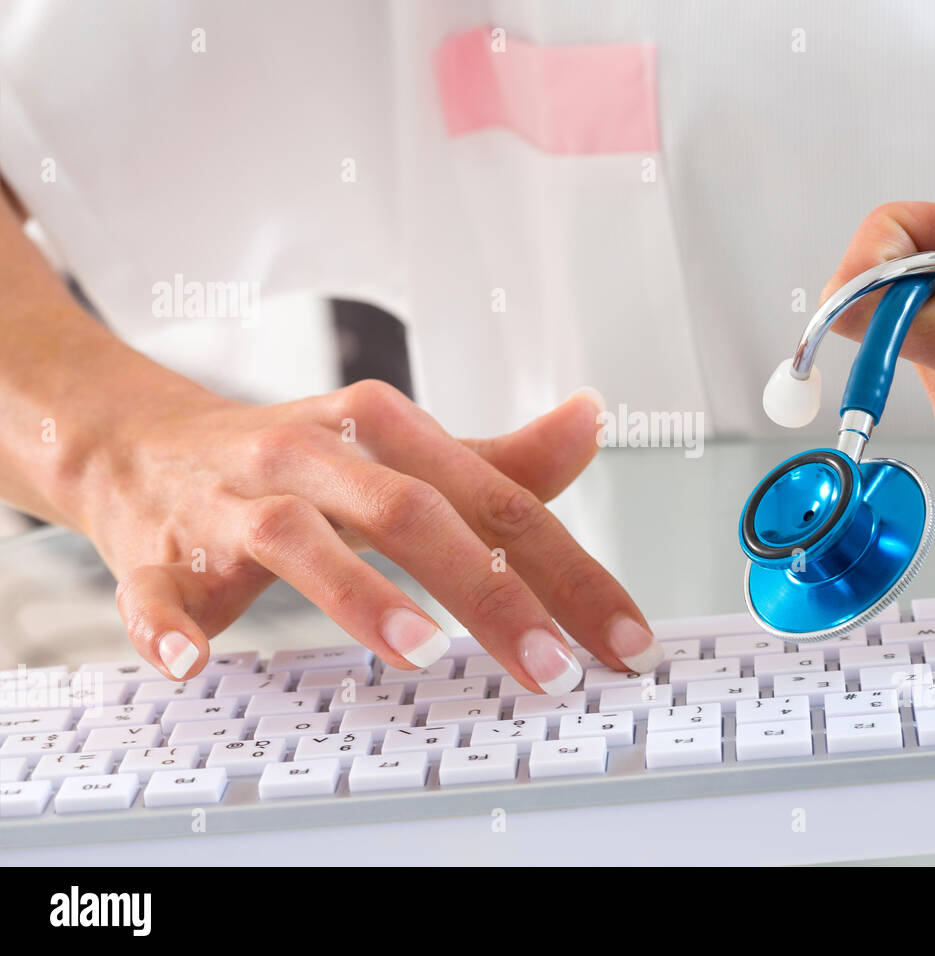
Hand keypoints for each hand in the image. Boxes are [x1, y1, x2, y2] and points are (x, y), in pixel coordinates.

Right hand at [69, 379, 662, 688]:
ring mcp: (229, 502)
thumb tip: (589, 421)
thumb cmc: (294, 458)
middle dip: (489, 593)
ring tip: (421, 652)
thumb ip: (497, 459)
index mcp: (380, 429)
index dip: (567, 572)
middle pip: (410, 514)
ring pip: (295, 539)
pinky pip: (156, 587)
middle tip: (551, 665)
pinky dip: (167, 623)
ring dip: (357, 596)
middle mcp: (310, 456)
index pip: (495, 501)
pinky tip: (192, 661)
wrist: (143, 443)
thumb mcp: (398, 449)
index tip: (622, 639)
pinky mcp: (157, 551)